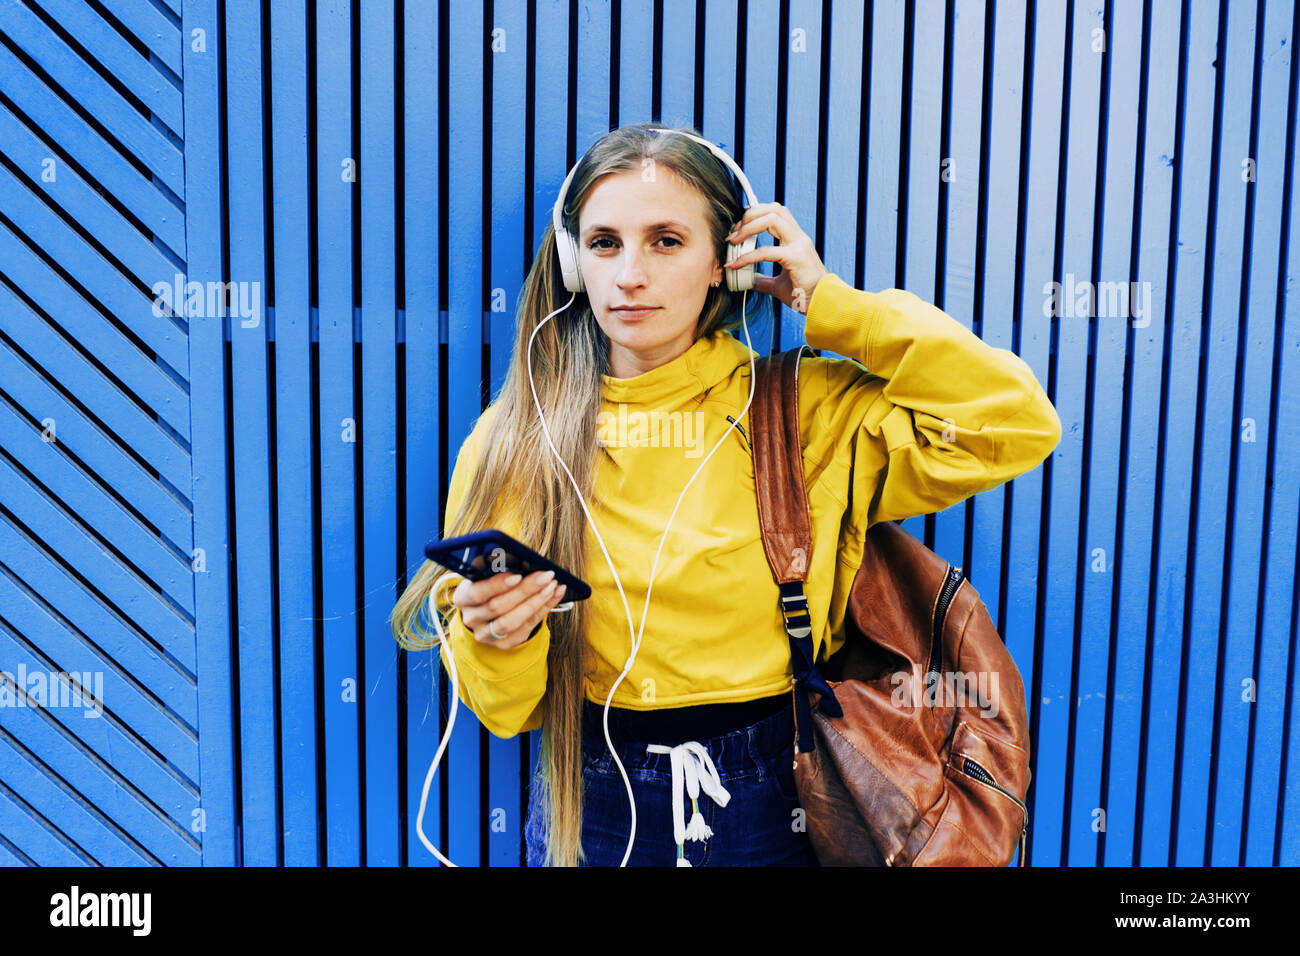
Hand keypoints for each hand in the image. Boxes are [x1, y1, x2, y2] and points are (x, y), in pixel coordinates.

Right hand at [451, 570, 566, 648]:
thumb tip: (524, 560)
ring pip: (512, 621)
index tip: (518, 575)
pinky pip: (526, 627)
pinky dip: (544, 609)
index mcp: (463, 597)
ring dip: (536, 602)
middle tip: (546, 576)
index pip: (477, 592)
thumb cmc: (490, 587)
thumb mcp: (486, 576)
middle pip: (498, 607)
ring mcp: (486, 634)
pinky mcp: (503, 643)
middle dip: (525, 590)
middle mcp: (472, 618)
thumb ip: (498, 570)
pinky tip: (555, 595)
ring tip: (552, 586)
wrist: (486, 614)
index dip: (497, 585)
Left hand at [725, 202, 828, 313]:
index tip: (738, 229)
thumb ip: (764, 279)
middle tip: (733, 233)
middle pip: (773, 209)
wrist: (821, 304)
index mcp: (795, 239)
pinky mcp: (795, 258)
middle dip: (750, 216)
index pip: (775, 212)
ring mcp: (798, 245)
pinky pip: (766, 252)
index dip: (755, 214)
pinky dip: (747, 256)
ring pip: (771, 219)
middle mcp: (798, 237)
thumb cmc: (804, 294)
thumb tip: (749, 280)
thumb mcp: (779, 284)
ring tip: (733, 241)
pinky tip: (736, 265)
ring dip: (748, 227)